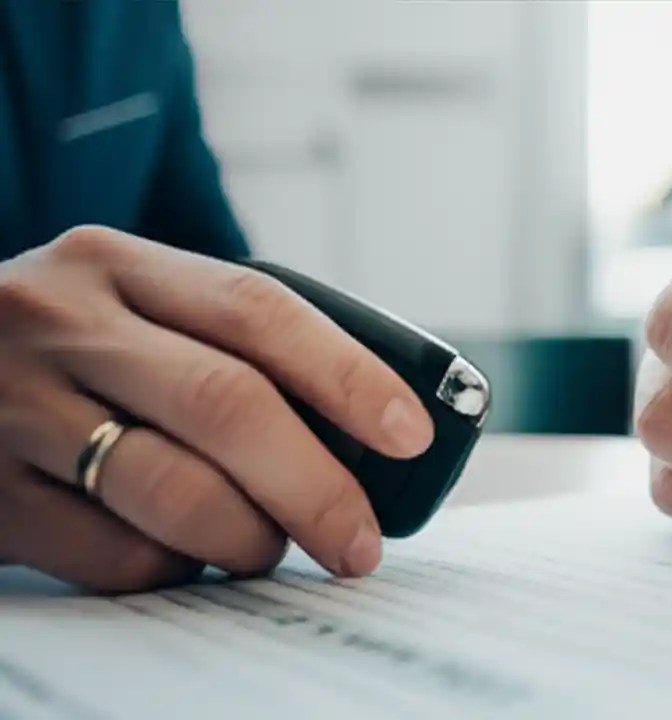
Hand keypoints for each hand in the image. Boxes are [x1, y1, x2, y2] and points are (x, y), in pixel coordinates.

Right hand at [0, 226, 433, 592]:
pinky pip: (113, 554)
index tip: (408, 431)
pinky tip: (182, 552)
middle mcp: (60, 321)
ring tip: (270, 547)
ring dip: (249, 535)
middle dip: (316, 485)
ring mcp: (11, 407)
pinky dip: (173, 566)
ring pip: (171, 489)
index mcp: (117, 264)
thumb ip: (222, 346)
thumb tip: (363, 434)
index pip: (258, 309)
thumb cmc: (63, 350)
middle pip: (226, 404)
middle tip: (360, 540)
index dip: (348, 374)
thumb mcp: (129, 310)